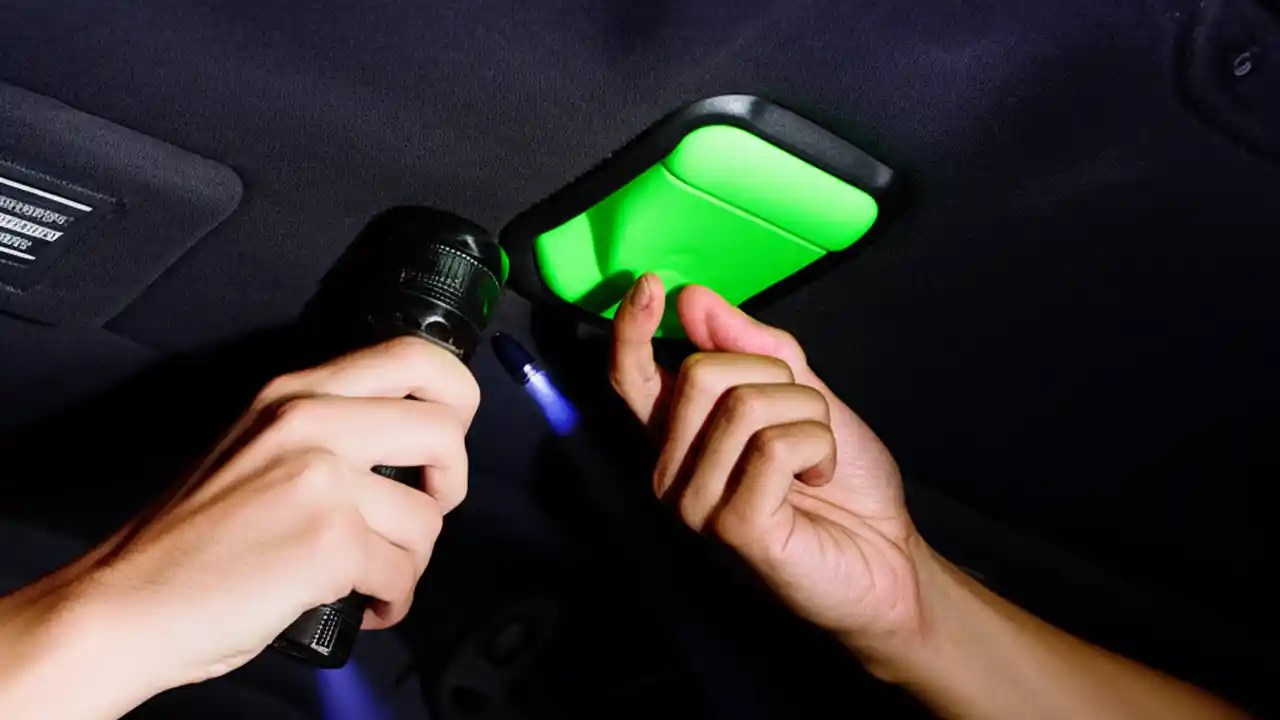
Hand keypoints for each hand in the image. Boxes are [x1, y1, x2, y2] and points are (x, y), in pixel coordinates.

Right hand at [0, 338, 477, 716]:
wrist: (127, 602)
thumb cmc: (196, 541)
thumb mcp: (260, 447)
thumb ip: (332, 430)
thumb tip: (415, 446)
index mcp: (295, 393)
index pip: (412, 355)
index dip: (456, 393)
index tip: (451, 434)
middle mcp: (310, 421)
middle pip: (445, 432)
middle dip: (450, 484)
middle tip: (420, 513)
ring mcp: (322, 477)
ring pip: (428, 518)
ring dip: (408, 561)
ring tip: (366, 577)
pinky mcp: (331, 540)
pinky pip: (403, 575)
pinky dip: (390, 603)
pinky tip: (359, 606)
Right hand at [611, 274, 926, 661]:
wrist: (888, 556)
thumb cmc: (842, 481)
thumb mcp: (803, 393)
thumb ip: (752, 347)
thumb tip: (694, 299)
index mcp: (681, 436)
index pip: (632, 380)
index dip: (632, 330)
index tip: (650, 284)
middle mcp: (672, 471)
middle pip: (702, 373)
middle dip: (776, 377)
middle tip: (804, 420)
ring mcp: (697, 504)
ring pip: (746, 404)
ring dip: (809, 416)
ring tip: (815, 460)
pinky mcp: (733, 527)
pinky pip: (776, 446)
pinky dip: (818, 449)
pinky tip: (816, 481)